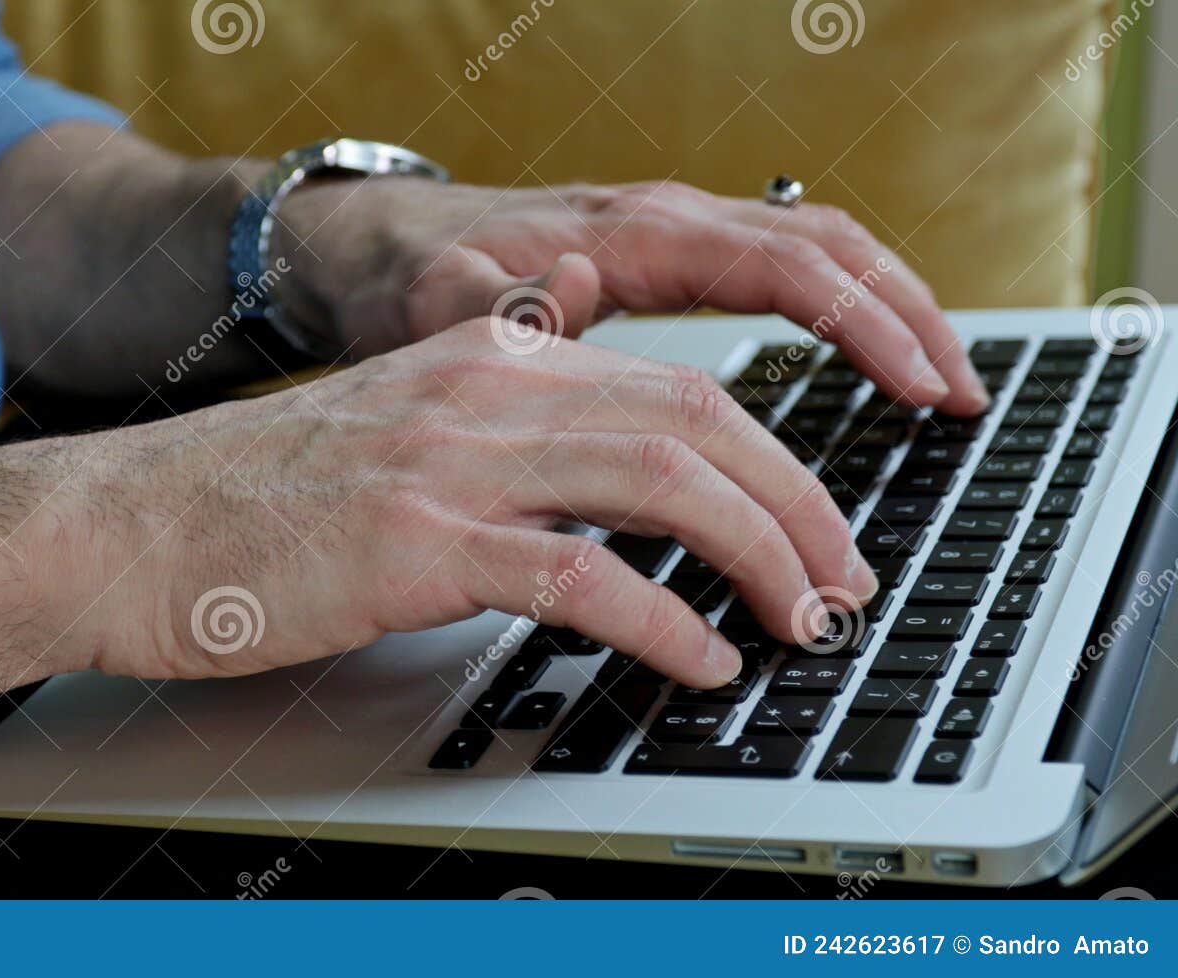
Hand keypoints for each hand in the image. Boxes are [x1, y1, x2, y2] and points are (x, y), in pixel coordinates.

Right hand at [86, 319, 878, 688]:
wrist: (120, 526)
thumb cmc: (247, 497)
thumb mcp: (389, 422)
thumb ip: (493, 403)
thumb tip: (581, 393)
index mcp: (484, 356)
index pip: (673, 382)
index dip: (768, 456)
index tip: (810, 524)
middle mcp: (480, 389)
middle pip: (695, 419)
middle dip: (797, 504)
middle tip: (841, 578)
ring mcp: (449, 462)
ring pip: (660, 480)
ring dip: (758, 555)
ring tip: (803, 620)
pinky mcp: (414, 543)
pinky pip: (578, 575)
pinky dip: (661, 619)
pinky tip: (697, 658)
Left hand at [273, 178, 988, 415]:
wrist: (378, 249)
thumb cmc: (410, 280)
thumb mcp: (438, 308)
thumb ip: (503, 310)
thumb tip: (567, 299)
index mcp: (628, 233)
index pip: (782, 262)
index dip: (862, 322)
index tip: (919, 383)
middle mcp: (664, 219)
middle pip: (825, 245)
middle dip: (906, 314)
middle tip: (964, 394)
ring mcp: (671, 233)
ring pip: (816, 248)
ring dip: (888, 306)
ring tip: (945, 382)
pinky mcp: (665, 257)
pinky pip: (781, 263)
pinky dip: (840, 304)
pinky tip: (867, 355)